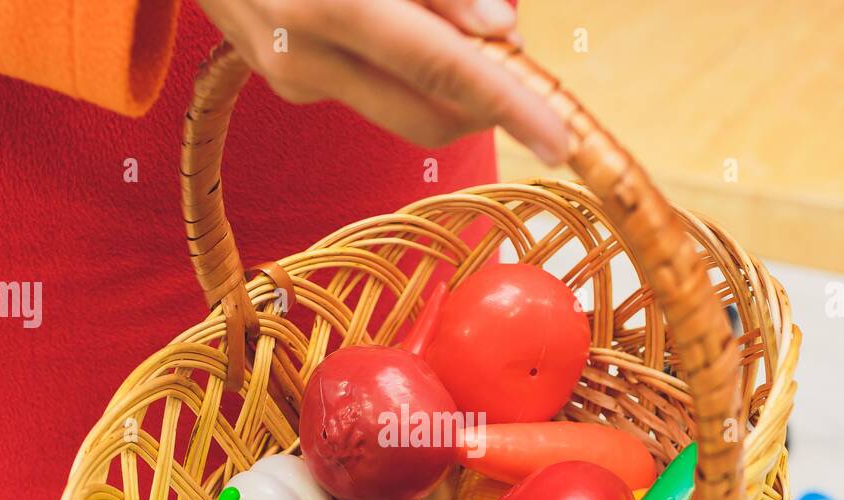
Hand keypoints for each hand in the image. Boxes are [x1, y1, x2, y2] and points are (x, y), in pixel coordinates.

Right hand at [196, 0, 567, 162]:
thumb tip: (498, 33)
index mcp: (333, 2)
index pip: (444, 71)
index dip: (509, 107)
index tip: (558, 141)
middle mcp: (307, 55)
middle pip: (429, 119)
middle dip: (485, 109)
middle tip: (515, 70)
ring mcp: (291, 79)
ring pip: (401, 111)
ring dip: (445, 88)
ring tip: (450, 28)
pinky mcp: (285, 86)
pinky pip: (365, 90)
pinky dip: (400, 70)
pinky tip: (384, 22)